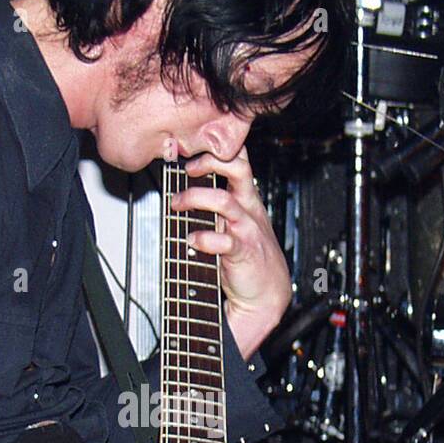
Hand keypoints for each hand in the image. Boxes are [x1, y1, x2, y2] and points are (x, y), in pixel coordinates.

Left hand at [168, 148, 290, 358]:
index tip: (192, 151)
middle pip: (237, 169)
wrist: (266, 293)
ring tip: (176, 204)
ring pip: (224, 201)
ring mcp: (246, 229)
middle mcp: (247, 209)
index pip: (238, 160)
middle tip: (187, 169)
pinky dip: (205, 238)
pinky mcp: (243, 252)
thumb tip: (185, 187)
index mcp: (245, 198)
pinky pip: (225, 240)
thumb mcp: (235, 222)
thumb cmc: (248, 255)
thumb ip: (217, 203)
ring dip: (196, 198)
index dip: (217, 149)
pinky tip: (191, 240)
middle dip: (209, 163)